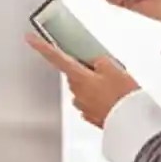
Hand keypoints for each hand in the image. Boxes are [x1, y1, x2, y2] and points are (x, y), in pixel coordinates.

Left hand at [25, 33, 139, 127]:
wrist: (130, 122)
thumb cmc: (122, 96)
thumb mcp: (115, 68)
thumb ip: (100, 61)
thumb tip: (96, 63)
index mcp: (79, 77)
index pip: (56, 58)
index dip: (41, 47)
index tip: (29, 39)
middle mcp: (77, 92)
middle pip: (74, 74)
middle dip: (85, 70)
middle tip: (105, 70)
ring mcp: (82, 106)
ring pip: (84, 89)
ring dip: (94, 85)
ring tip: (114, 87)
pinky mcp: (91, 116)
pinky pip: (91, 102)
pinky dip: (99, 98)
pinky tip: (112, 98)